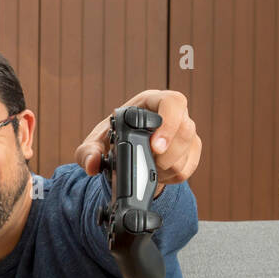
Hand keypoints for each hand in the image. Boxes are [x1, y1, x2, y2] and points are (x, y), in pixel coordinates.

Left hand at [75, 90, 201, 193]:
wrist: (125, 151)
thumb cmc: (113, 138)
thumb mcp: (96, 143)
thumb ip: (88, 152)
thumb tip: (91, 164)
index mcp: (150, 102)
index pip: (172, 102)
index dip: (168, 124)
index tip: (155, 147)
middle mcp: (172, 113)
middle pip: (185, 128)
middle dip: (167, 153)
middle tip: (149, 163)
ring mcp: (184, 130)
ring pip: (189, 148)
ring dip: (168, 165)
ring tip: (150, 169)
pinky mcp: (190, 149)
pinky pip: (190, 165)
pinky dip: (174, 175)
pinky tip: (159, 174)